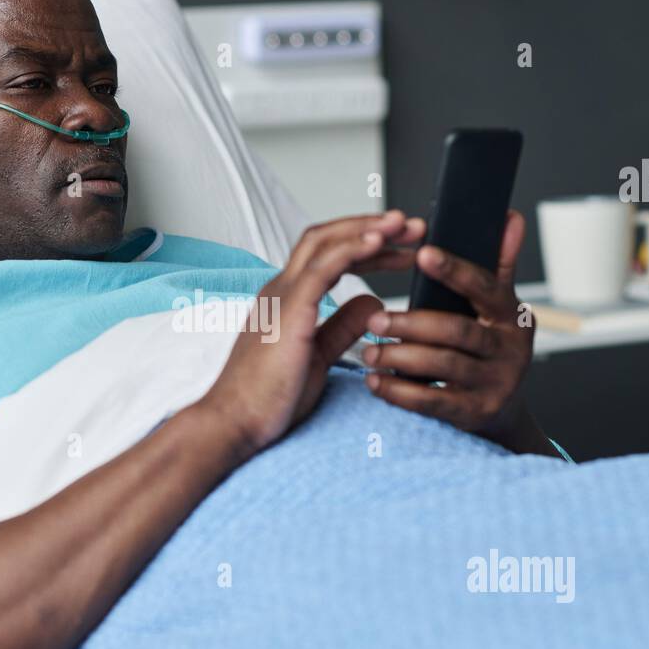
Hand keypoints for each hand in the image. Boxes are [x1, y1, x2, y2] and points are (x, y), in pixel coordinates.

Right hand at [198, 210, 424, 454]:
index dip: (367, 246)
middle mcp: (282, 288)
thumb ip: (342, 327)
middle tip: (414, 226)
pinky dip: (351, 250)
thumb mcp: (318, 357)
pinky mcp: (289, 311)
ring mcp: (283, 296)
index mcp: (288, 299)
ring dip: (368, 229)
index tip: (403, 247)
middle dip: (373, 227)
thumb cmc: (267, 398)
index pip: (330, 256)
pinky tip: (378, 242)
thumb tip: (373, 303)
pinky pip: (321, 269)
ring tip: (405, 225)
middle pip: (328, 239)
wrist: (234, 423)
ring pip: (325, 243)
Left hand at [360, 210, 550, 453]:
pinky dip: (400, 392)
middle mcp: (510, 349)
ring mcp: (496, 383)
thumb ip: (498, 264)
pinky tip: (375, 382)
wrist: (502, 409)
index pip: (484, 287)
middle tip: (374, 320)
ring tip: (370, 352)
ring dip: (401, 357)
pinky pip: (434, 401)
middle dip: (412, 324)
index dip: (455, 271)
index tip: (423, 254)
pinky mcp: (476, 413)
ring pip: (443, 365)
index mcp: (512, 314)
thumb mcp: (499, 308)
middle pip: (457, 330)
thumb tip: (509, 218)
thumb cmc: (490, 349)